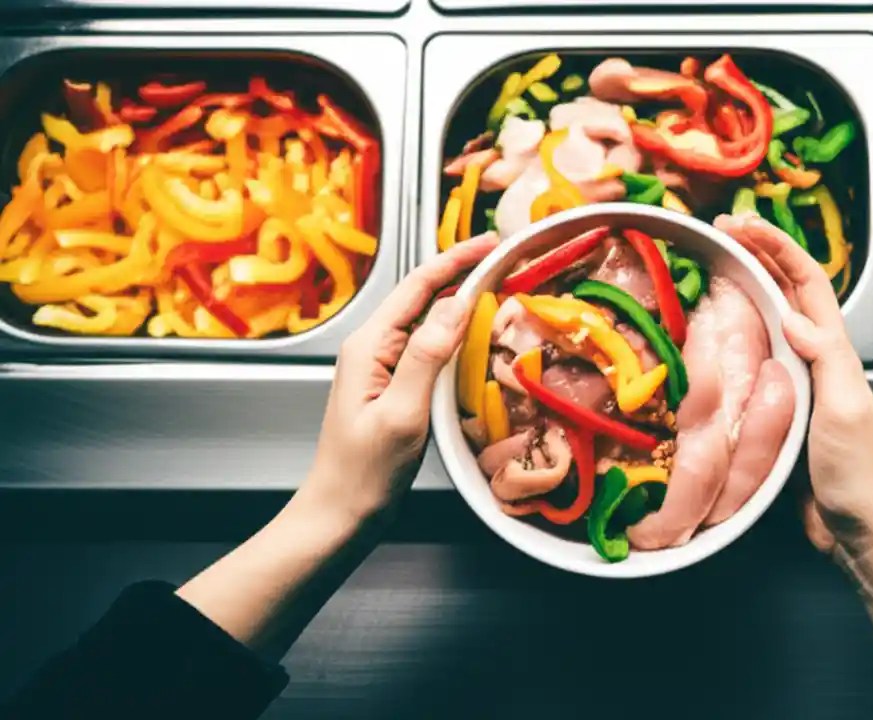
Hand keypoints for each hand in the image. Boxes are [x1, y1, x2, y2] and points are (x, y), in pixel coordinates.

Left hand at [299, 233, 498, 528]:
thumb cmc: (364, 471)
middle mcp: (375, 348)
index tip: (492, 243)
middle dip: (465, 273)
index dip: (457, 259)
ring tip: (503, 291)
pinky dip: (460, 337)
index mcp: (370, 345)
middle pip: (425, 297)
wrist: (342, 514)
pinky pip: (432, 351)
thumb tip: (458, 304)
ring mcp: (385, 368)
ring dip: (465, 304)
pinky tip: (482, 341)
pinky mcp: (397, 388)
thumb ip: (428, 355)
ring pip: (431, 323)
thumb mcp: (401, 412)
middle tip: (508, 262)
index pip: (419, 286)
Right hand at [713, 215, 872, 556]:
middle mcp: (814, 361)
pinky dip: (731, 343)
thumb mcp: (846, 411)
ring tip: (706, 272)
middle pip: (785, 294)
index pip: (806, 282)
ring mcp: (796, 387)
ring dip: (741, 292)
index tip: (741, 224)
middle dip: (755, 256)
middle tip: (715, 235)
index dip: (777, 246)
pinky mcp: (777, 415)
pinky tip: (707, 343)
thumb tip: (791, 313)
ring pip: (766, 326)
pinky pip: (752, 367)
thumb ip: (826, 360)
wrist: (859, 532)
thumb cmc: (858, 475)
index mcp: (834, 353)